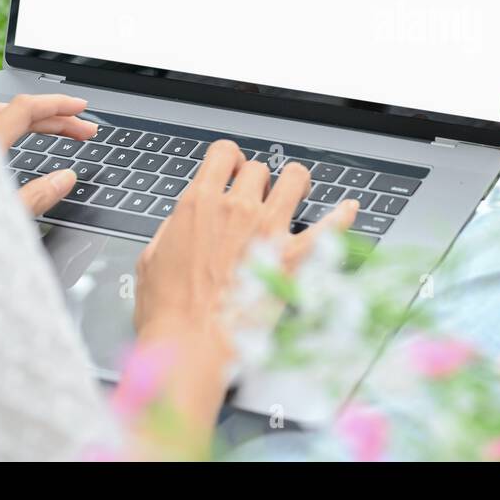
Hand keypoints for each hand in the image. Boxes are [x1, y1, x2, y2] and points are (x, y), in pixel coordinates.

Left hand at [0, 94, 98, 214]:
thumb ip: (34, 198)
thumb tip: (66, 178)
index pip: (25, 109)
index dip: (57, 105)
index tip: (80, 109)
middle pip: (14, 112)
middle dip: (52, 118)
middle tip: (80, 131)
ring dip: (24, 119)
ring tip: (49, 129)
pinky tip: (5, 138)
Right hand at [132, 140, 357, 427]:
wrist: (190, 347)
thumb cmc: (168, 312)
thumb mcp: (151, 260)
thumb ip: (173, 230)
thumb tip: (187, 221)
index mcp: (199, 205)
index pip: (223, 153)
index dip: (229, 160)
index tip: (231, 171)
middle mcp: (238, 209)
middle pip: (259, 168)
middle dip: (257, 181)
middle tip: (256, 199)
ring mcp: (270, 230)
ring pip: (296, 179)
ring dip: (295, 184)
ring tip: (295, 194)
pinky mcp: (295, 257)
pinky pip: (331, 226)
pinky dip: (342, 215)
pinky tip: (349, 208)